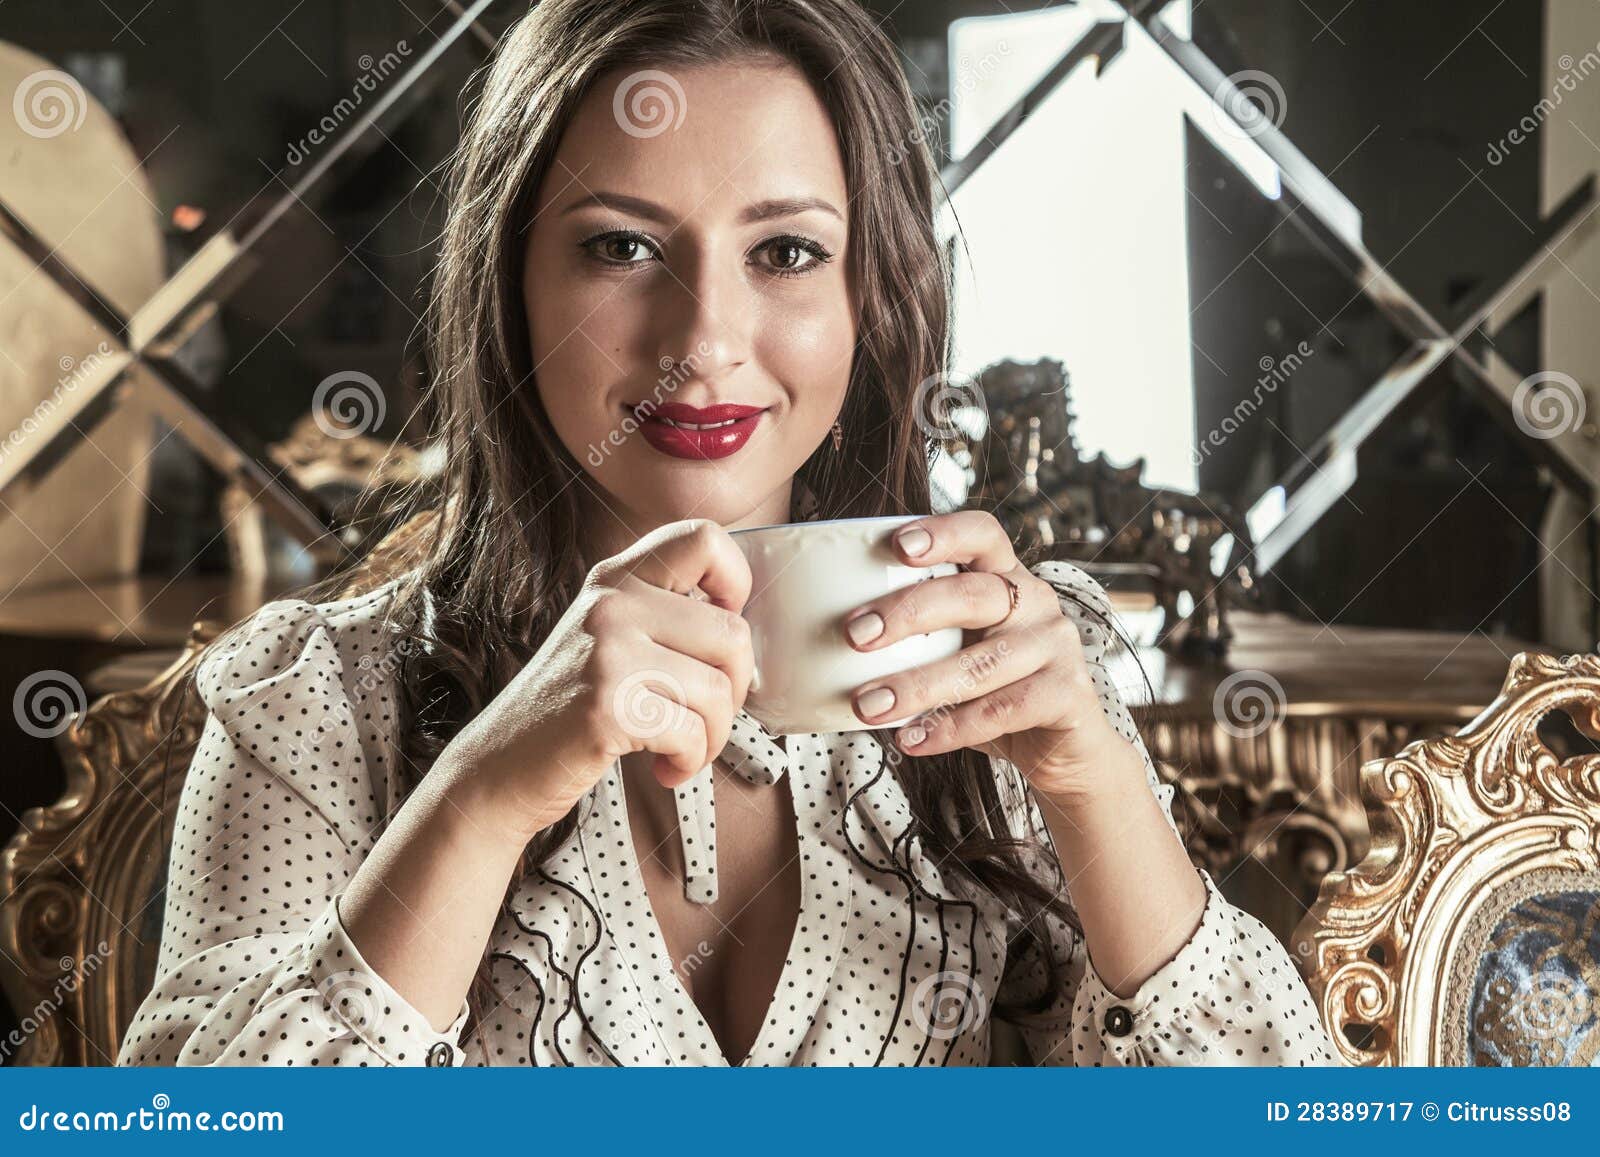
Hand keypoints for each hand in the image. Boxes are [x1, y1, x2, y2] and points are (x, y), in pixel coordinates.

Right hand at [436, 519, 754, 846]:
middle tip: (703, 718)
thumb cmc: (567, 710)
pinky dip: (689, 762)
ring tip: (679, 750)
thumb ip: (663, 618)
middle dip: (733, 691)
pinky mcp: (609, 706)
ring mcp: (609, 652)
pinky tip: (663, 769)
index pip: (703, 538)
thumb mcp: (608, 638)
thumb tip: (743, 628)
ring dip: (712, 737)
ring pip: (719, 690)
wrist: (498, 768)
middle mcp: (612, 603)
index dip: (735, 583)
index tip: (716, 634)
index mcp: (617, 578)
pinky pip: (693, 732)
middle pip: (732, 632)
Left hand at [840, 510, 1144, 801]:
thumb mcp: (957, 650)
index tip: (896, 546)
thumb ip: (915, 637)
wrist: (1063, 747)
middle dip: (910, 612)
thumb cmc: (991, 689)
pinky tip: (910, 739)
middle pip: (975, 594)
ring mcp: (1056, 646)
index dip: (943, 533)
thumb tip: (814, 642)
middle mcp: (1036, 601)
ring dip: (917, 685)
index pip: (983, 534)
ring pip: (981, 663)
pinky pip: (1003, 711)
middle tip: (854, 635)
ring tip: (866, 706)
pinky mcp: (1068, 694)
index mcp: (1006, 576)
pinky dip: (950, 728)